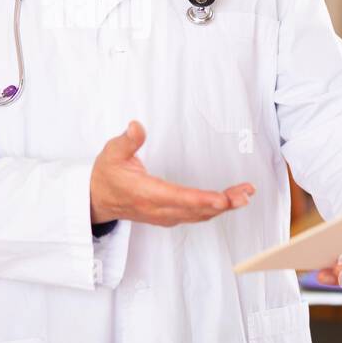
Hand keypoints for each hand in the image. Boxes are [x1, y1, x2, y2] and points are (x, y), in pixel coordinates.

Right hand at [90, 120, 253, 227]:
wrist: (96, 200)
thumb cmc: (106, 176)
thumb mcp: (111, 153)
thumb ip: (127, 141)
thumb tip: (137, 126)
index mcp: (145, 193)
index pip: (177, 198)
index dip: (201, 199)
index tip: (221, 199)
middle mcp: (157, 209)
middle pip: (195, 210)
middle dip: (223, 203)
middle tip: (245, 194)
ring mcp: (164, 216)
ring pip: (198, 215)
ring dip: (223, 206)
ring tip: (244, 195)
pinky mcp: (169, 216)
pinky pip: (195, 216)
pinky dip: (214, 209)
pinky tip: (228, 202)